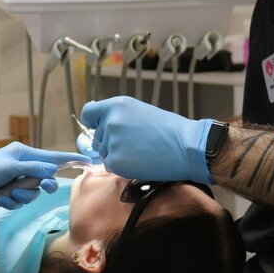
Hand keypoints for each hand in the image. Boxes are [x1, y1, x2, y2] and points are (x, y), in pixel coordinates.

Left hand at [0, 142, 88, 224]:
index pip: (52, 157)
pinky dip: (11, 202)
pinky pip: (19, 201)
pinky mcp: (7, 194)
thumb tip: (53, 170)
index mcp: (23, 153)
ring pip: (33, 192)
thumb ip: (34, 168)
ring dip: (22, 196)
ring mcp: (15, 181)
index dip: (70, 160)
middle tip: (43, 187)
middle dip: (42, 185)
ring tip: (7, 194)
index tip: (88, 162)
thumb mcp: (11, 167)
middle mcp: (22, 166)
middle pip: (45, 177)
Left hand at [81, 96, 213, 182]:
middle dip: (109, 142)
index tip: (96, 126)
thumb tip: (99, 127)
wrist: (185, 146)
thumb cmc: (168, 129)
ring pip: (103, 153)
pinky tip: (139, 161)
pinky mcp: (116, 160)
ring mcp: (112, 141)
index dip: (92, 121)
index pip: (89, 113)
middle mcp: (111, 121)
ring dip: (116, 155)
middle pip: (97, 137)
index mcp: (117, 105)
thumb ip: (118, 116)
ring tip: (139, 151)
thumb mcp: (140, 111)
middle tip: (133, 143)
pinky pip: (110, 166)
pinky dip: (122, 167)